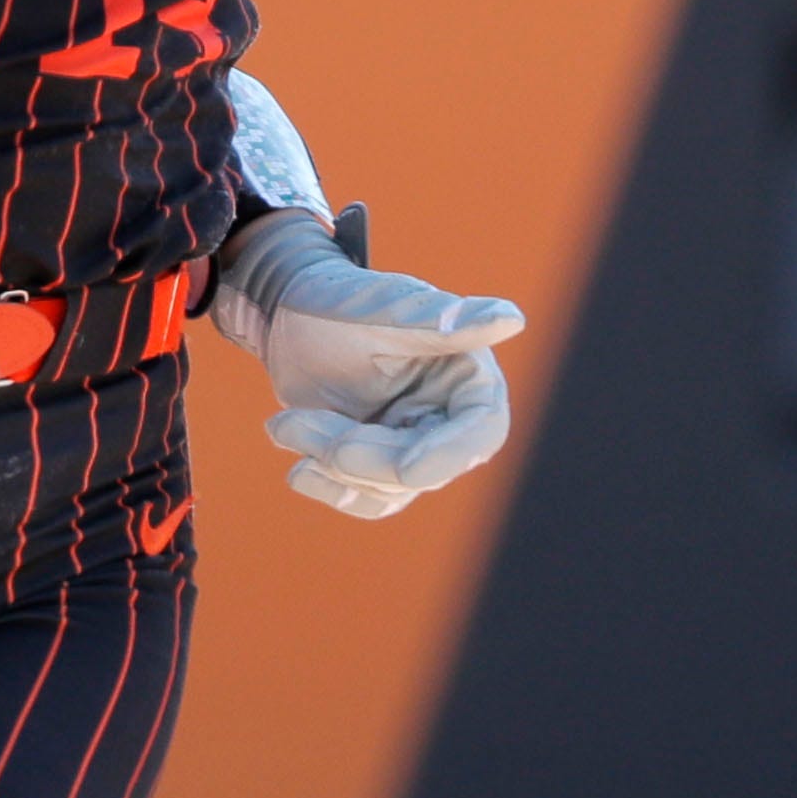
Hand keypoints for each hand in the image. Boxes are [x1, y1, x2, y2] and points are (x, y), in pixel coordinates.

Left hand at [213, 214, 523, 519]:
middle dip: (361, 456)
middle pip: (424, 469)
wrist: (286, 318)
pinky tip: (298, 469)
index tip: (405, 468)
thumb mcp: (383, 308)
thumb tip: (512, 318)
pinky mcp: (379, 465)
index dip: (449, 455)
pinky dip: (330, 488)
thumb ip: (442, 320)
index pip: (482, 430)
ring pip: (388, 488)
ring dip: (332, 464)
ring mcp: (414, 444)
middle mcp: (448, 416)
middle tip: (296, 425)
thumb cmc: (339, 299)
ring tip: (284, 424)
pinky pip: (366, 498)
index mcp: (467, 373)